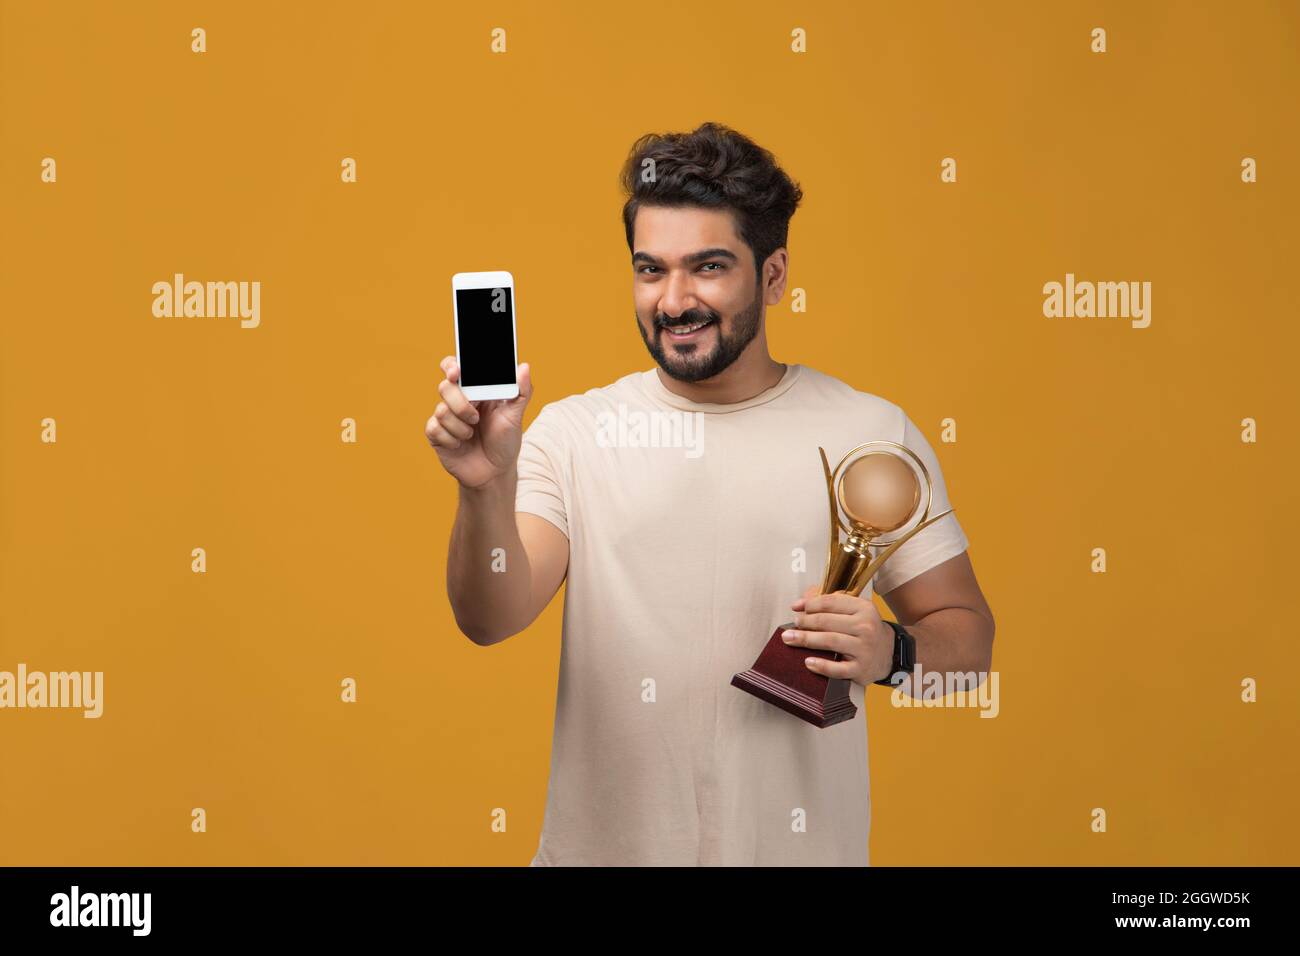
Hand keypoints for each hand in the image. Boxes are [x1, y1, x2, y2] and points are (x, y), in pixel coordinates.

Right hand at [425, 356, 531, 488]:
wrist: (494, 472)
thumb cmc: (505, 441)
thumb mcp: (516, 416)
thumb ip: (521, 391)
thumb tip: (524, 366)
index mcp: (475, 390)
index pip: (455, 368)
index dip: (451, 366)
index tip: (458, 373)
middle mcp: (457, 400)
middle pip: (445, 387)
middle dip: (460, 403)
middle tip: (476, 418)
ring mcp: (445, 417)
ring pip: (441, 410)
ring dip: (460, 426)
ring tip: (472, 435)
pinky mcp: (436, 435)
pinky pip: (434, 428)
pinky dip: (450, 439)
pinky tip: (460, 445)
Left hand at [781, 584, 894, 686]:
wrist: (890, 653)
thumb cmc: (865, 629)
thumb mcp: (855, 610)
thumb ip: (830, 603)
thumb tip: (799, 604)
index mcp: (863, 608)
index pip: (830, 602)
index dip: (809, 604)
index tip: (796, 608)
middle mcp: (865, 627)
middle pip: (826, 622)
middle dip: (804, 622)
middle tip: (792, 624)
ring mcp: (864, 649)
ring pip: (830, 641)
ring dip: (806, 640)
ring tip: (790, 639)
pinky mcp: (860, 669)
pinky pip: (838, 669)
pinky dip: (822, 666)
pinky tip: (808, 662)